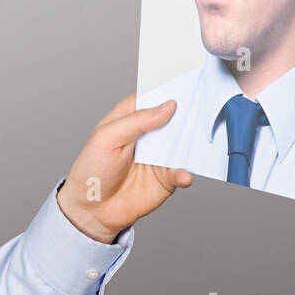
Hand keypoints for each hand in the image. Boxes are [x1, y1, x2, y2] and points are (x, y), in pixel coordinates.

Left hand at [55, 94, 191, 243]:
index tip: (187, 84)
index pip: (153, 97)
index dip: (168, 90)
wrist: (91, 210)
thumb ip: (136, 121)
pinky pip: (180, 172)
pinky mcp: (166, 178)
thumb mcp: (107, 138)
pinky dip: (184, 173)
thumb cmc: (91, 169)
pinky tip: (183, 174)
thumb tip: (167, 106)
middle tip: (203, 109)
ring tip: (201, 140)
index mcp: (130, 118)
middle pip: (173, 118)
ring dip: (192, 142)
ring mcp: (159, 156)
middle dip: (188, 114)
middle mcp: (147, 134)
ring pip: (183, 144)